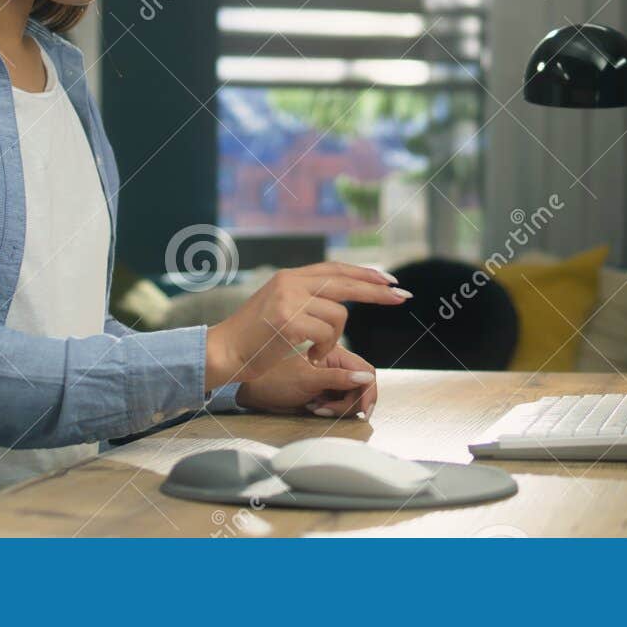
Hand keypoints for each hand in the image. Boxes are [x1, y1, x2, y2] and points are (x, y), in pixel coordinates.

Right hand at [205, 262, 406, 386]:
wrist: (224, 352)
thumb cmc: (253, 337)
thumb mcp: (279, 306)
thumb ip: (306, 298)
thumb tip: (339, 298)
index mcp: (289, 277)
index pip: (335, 268)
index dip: (364, 273)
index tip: (389, 280)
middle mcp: (290, 283)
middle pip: (345, 282)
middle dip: (377, 291)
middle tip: (402, 297)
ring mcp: (288, 301)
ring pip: (338, 315)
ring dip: (335, 339)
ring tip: (317, 351)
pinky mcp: (287, 322)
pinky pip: (325, 334)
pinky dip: (325, 349)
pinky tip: (311, 357)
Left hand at [236, 347, 378, 417]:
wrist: (254, 391)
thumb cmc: (273, 380)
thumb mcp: (307, 380)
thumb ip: (338, 379)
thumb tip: (366, 378)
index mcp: (334, 352)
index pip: (365, 371)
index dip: (368, 391)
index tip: (364, 411)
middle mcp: (335, 364)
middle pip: (361, 386)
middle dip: (350, 403)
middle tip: (330, 411)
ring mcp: (330, 378)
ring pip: (351, 397)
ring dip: (339, 408)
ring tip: (316, 408)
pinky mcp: (324, 391)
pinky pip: (339, 403)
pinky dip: (331, 410)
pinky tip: (314, 408)